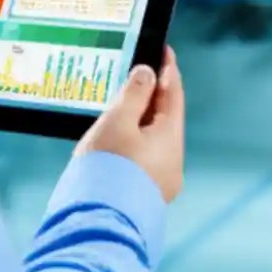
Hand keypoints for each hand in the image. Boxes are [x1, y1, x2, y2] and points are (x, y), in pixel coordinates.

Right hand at [75, 46, 185, 202]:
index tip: (163, 50)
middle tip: (137, 73)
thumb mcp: (117, 121)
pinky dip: (133, 142)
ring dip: (139, 120)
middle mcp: (172, 159)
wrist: (98, 221)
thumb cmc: (108, 169)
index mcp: (170, 137)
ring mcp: (161, 179)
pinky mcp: (145, 192)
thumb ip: (133, 94)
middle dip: (151, 95)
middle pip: (165, 116)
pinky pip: (144, 158)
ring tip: (120, 106)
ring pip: (153, 138)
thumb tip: (147, 73)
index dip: (167, 69)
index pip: (173, 93)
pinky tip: (116, 140)